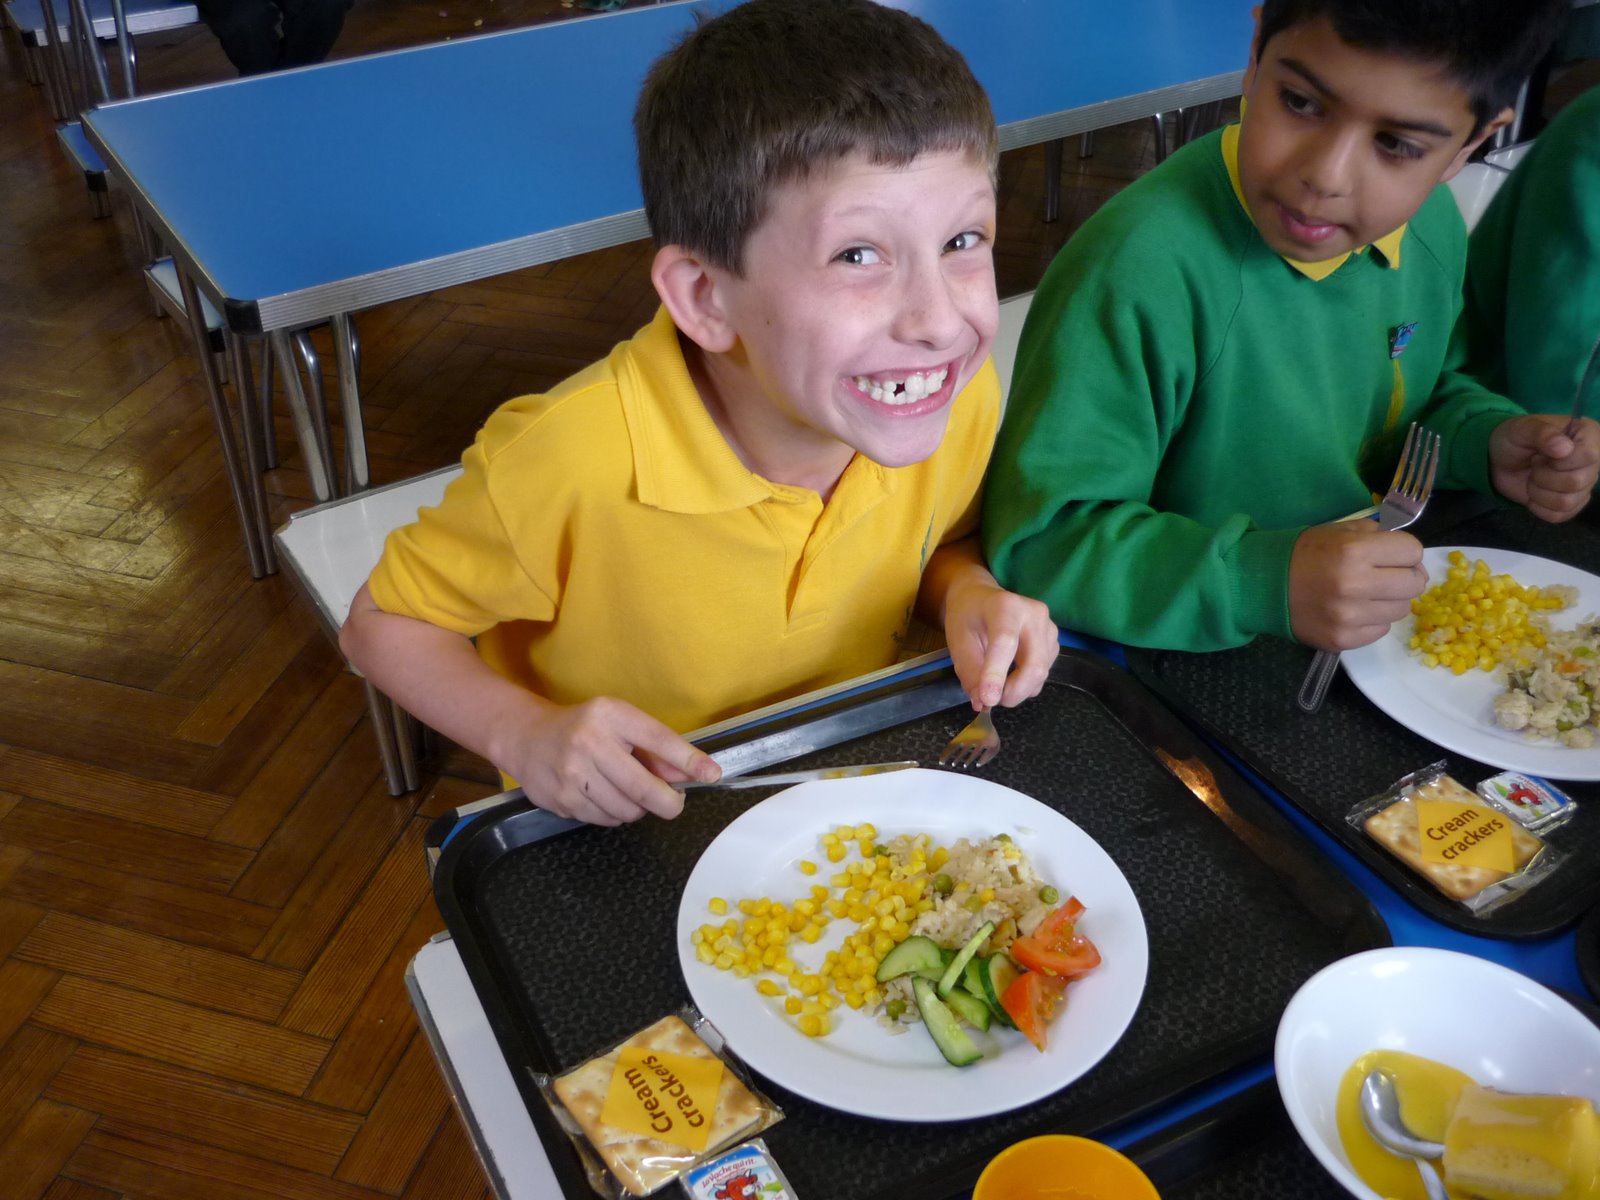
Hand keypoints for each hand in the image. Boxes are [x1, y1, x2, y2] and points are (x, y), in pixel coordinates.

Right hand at [492, 695, 720, 825]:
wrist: (526, 737)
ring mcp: (572, 773)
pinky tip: (603, 796)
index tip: (711, 774)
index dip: (688, 760)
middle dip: (667, 803)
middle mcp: (589, 742)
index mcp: (610, 715)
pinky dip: (613, 814)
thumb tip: (693, 775)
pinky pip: (605, 819)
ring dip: (636, 808)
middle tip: (673, 804)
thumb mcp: (620, 724)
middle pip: (644, 788)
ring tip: (627, 792)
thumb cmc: (584, 728)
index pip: (658, 740)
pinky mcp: (561, 799)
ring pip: (626, 809)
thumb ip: (655, 749)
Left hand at [943, 575, 1058, 709]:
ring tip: (997, 685)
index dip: (997, 673)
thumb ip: (970, 672)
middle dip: (1013, 691)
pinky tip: (1011, 674)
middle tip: (991, 701)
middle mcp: (1034, 613)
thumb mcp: (957, 641)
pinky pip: (1044, 672)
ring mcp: (1049, 627)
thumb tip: (983, 703)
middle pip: (1033, 663)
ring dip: (1019, 689)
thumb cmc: (967, 617)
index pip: (1005, 642)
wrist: (981, 597)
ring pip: (1041, 672)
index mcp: (1005, 606)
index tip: (988, 700)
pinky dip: (1026, 683)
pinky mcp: (1054, 640)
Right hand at [1289, 521, 1426, 650]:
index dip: (1404, 552)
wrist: (1263, 585)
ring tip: (1366, 594)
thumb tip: (1410, 558)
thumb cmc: (1305, 554)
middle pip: (1414, 584)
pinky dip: (1372, 620)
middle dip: (1405, 577)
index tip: (1393, 556)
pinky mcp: (1344, 639)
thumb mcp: (1339, 531)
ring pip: (1401, 609)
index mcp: (1354, 550)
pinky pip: (1380, 629)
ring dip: (1389, 600)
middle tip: (1387, 576)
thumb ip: (1377, 537)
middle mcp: (1355, 584)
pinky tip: (1352, 611)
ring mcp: (1350, 616)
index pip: (1413, 551)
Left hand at [1490, 414, 1599, 522]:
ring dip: (1538, 492)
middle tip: (1534, 465)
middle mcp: (1593, 461)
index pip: (1588, 456)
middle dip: (1543, 476)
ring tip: (1532, 478)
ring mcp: (1584, 485)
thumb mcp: (1522, 428)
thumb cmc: (1514, 438)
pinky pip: (1560, 516)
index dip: (1559, 461)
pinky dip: (1538, 507)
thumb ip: (1542, 433)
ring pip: (1567, 502)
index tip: (1541, 454)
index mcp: (1587, 436)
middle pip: (1576, 482)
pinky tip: (1533, 493)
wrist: (1500, 460)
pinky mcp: (1571, 504)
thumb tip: (1564, 448)